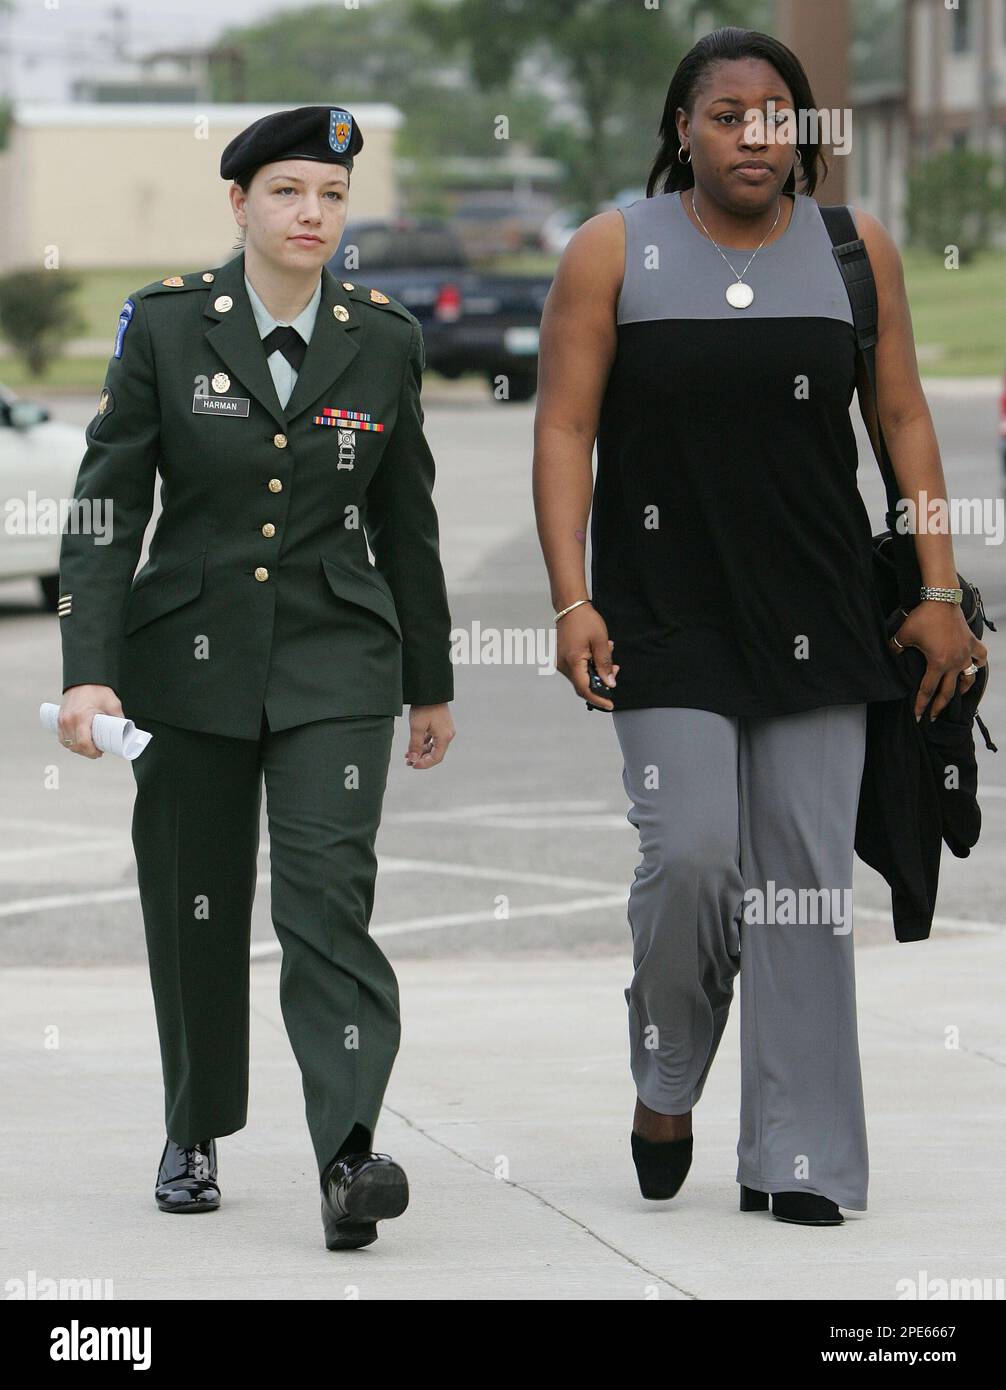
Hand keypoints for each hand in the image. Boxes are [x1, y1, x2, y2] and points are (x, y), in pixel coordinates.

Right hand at [56, 684, 122, 758]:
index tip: (100, 752)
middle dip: (86, 752)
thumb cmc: (97, 690)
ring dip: (78, 749)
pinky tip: (78, 743)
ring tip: (89, 748)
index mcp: (81, 717)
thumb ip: (119, 719)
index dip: (92, 752)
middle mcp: (68, 720)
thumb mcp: (113, 704)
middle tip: (97, 752)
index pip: (83, 743)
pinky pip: (62, 738)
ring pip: (67, 744)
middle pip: (75, 746)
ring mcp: (62, 720)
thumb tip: (127, 733)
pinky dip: (70, 743)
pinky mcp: (59, 719)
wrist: (84, 678)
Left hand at [405, 703, 454, 767]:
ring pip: (434, 746)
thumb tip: (413, 760)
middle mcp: (448, 735)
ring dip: (422, 751)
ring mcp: (445, 730)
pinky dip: (424, 743)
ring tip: (408, 754)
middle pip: (436, 753)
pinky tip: (414, 745)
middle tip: (408, 762)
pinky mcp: (441, 725)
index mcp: (444, 737)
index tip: (412, 765)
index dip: (424, 764)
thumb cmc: (424, 707)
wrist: (430, 690)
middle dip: (422, 759)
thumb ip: (415, 745)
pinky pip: (434, 739)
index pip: (436, 758)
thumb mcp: (417, 727)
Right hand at [555, 603, 619, 709]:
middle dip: (600, 684)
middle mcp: (563, 665)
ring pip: (581, 678)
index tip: (610, 704)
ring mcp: (561, 662)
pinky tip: (598, 655)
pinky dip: (590, 667)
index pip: (585, 688)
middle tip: (614, 674)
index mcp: (573, 661)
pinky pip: (577, 670)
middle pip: (582, 685)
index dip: (598, 699)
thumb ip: (605, 664)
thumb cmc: (585, 620)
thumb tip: (609, 683)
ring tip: (609, 657)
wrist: (570, 607)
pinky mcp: (562, 658)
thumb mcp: (601, 642)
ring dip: (596, 674)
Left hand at [889, 602, 987, 721]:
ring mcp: (966, 653)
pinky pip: (980, 657)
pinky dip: (978, 664)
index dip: (921, 705)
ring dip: (961, 689)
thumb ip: (895, 649)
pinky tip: (973, 668)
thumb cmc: (923, 617)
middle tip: (934, 718)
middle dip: (939, 706)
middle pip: (948, 691)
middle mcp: (955, 662)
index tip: (918, 717)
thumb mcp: (904, 635)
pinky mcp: (972, 642)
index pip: (928, 690)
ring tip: (955, 696)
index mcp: (937, 663)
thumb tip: (890, 656)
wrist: (941, 599)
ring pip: (968, 678)